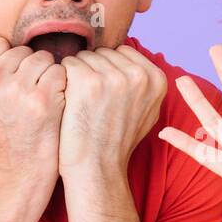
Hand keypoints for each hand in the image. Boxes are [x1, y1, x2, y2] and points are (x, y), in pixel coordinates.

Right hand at [0, 36, 64, 186]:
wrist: (21, 169)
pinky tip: (55, 102)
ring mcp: (17, 89)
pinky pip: (59, 71)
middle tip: (27, 95)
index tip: (11, 82)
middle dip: (29, 68)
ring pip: (42, 58)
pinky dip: (62, 84)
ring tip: (40, 98)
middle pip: (22, 50)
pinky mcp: (43, 98)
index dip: (9, 61)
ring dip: (47, 75)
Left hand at [58, 45, 166, 179]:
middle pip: (103, 53)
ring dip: (77, 76)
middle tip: (94, 104)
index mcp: (157, 79)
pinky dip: (64, 81)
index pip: (122, 52)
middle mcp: (138, 75)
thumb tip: (134, 62)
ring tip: (83, 105)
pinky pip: (67, 64)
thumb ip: (144, 85)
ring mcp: (113, 78)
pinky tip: (70, 102)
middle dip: (94, 71)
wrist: (97, 169)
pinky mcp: (87, 82)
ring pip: (84, 57)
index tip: (108, 97)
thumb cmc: (116, 142)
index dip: (109, 72)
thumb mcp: (146, 112)